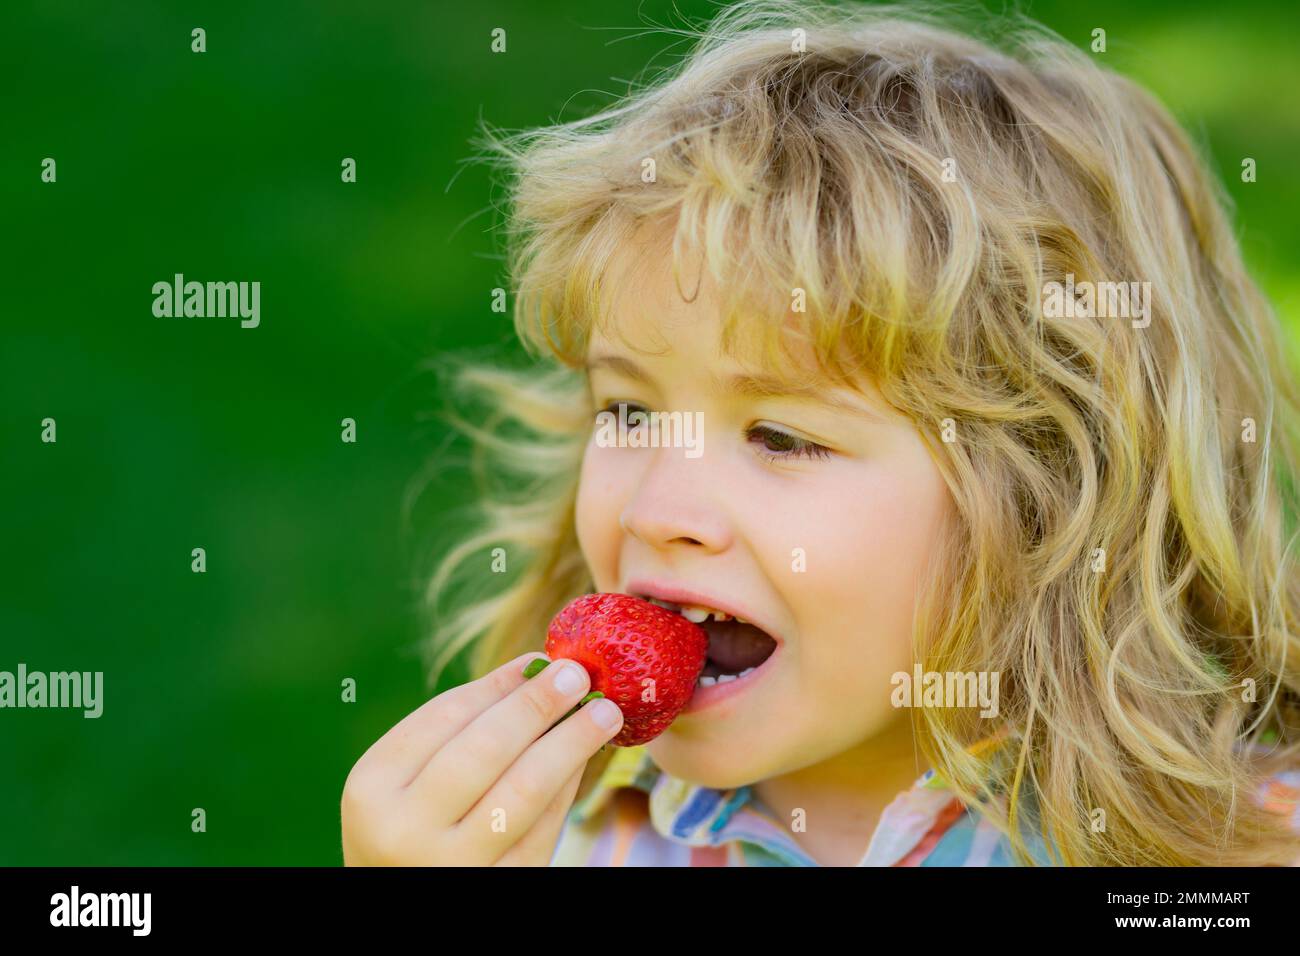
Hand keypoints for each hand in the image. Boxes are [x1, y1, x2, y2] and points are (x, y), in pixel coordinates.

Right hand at [341, 652, 622, 864]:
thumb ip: (461, 726)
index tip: (543, 659)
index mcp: (373, 787)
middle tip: (578, 674)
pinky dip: (568, 786)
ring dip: (570, 742)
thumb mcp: (408, 778)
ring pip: (524, 789)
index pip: (444, 718)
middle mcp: (405, 829)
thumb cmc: (411, 823)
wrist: (405, 899)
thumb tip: (536, 667)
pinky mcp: (499, 886)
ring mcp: (452, 865)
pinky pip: (543, 828)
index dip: (499, 684)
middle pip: (485, 749)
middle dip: (537, 705)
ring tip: (604, 712)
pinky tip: (585, 757)